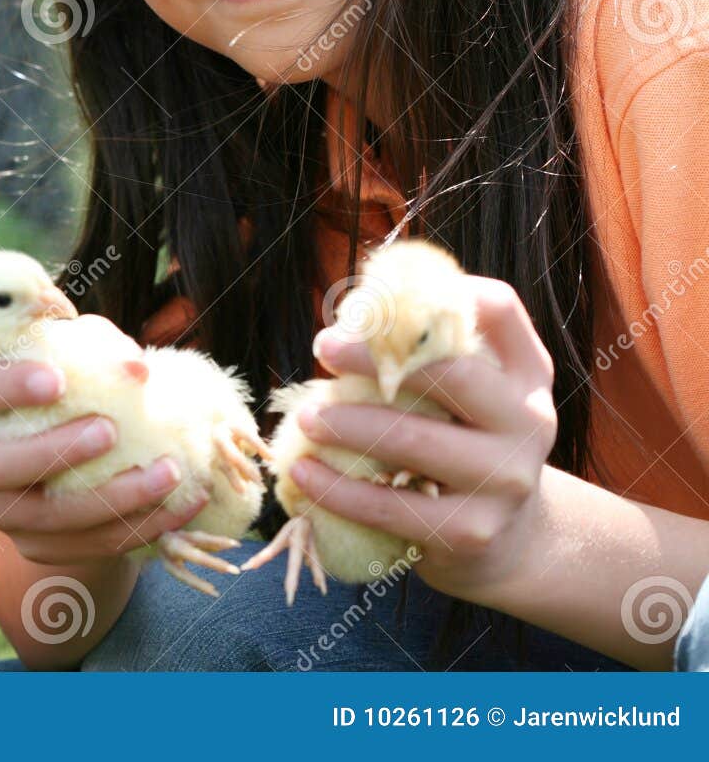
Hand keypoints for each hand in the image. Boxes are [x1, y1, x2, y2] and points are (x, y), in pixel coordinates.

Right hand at [0, 360, 204, 566]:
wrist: (72, 461)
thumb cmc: (75, 391)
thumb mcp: (79, 359)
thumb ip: (99, 348)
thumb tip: (135, 368)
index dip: (8, 386)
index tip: (58, 379)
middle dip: (54, 452)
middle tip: (109, 431)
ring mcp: (5, 510)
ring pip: (49, 517)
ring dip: (113, 498)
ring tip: (168, 472)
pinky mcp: (38, 545)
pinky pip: (89, 544)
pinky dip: (141, 525)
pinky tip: (184, 503)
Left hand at [289, 276, 558, 597]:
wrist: (504, 540)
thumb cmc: (460, 442)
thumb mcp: (466, 396)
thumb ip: (429, 355)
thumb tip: (343, 322)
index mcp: (526, 373)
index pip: (499, 308)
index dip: (437, 292)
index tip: (375, 300)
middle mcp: (529, 420)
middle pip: (456, 373)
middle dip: (377, 356)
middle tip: (323, 348)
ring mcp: (506, 479)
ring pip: (414, 440)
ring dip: (346, 424)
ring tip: (305, 415)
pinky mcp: (471, 531)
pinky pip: (390, 506)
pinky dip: (337, 489)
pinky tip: (303, 473)